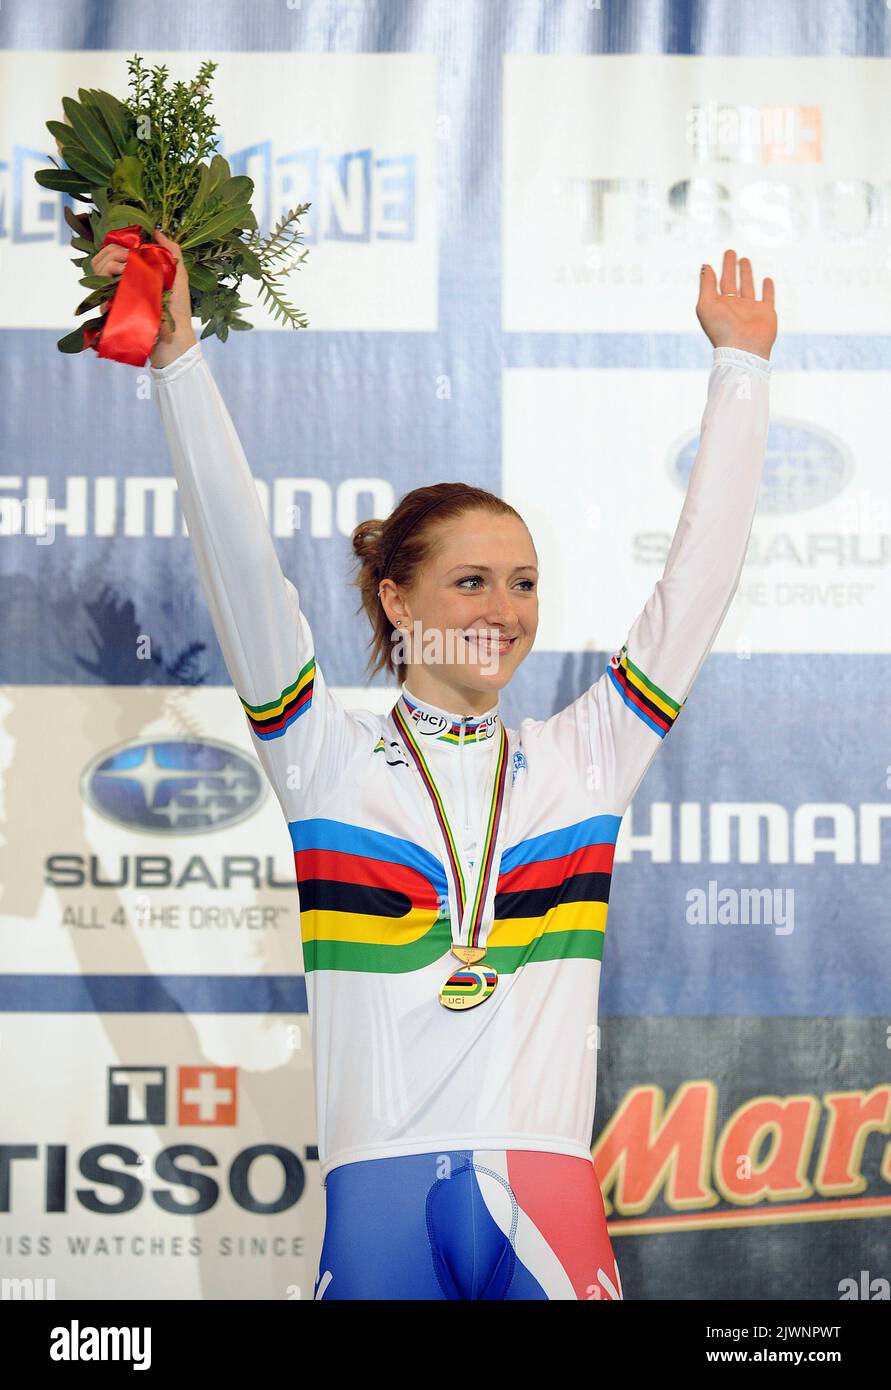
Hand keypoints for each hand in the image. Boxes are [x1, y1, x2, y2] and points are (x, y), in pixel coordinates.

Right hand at [90, 228, 196, 365]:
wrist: (175, 338)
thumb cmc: (178, 310)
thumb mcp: (179, 276)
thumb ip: (171, 251)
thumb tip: (156, 230)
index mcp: (132, 274)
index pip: (112, 251)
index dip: (119, 244)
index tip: (134, 249)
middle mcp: (119, 283)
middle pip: (101, 256)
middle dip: (115, 251)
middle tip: (132, 262)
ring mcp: (113, 295)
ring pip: (97, 266)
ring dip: (113, 262)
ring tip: (129, 272)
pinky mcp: (110, 307)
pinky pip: (99, 285)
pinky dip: (111, 276)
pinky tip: (124, 278)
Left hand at [696, 249, 776, 359]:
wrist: (743, 349)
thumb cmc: (722, 329)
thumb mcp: (706, 305)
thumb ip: (706, 285)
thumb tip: (706, 266)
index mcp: (719, 306)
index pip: (717, 284)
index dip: (716, 272)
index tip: (713, 260)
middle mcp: (734, 307)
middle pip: (732, 282)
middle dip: (731, 267)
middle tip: (730, 252)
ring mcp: (750, 310)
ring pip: (748, 287)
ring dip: (746, 273)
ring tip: (744, 259)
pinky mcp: (766, 313)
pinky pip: (768, 298)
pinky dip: (768, 289)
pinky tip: (767, 279)